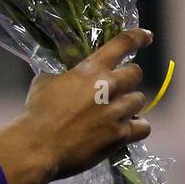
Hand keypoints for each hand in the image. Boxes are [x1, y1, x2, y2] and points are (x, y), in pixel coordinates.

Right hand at [0, 29, 153, 183]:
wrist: (38, 146)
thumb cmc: (37, 113)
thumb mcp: (44, 83)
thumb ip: (62, 76)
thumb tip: (66, 76)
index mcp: (91, 69)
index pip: (123, 43)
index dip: (138, 37)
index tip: (147, 37)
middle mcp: (110, 86)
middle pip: (136, 73)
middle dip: (128, 79)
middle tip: (117, 88)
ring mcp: (118, 112)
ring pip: (139, 100)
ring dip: (129, 104)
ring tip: (116, 112)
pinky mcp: (120, 135)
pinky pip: (143, 127)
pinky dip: (136, 127)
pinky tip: (126, 129)